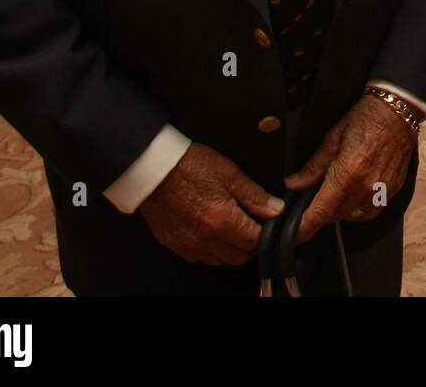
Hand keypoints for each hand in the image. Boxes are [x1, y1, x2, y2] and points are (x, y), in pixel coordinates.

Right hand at [138, 142, 284, 265]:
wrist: (151, 169)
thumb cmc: (188, 166)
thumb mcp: (229, 173)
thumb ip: (254, 195)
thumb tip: (274, 209)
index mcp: (222, 221)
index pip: (256, 242)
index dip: (266, 233)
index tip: (267, 223)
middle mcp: (205, 239)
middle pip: (240, 256)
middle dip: (251, 244)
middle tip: (251, 223)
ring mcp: (187, 244)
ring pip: (220, 260)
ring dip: (230, 248)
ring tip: (230, 225)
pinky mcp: (173, 243)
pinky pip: (199, 256)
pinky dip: (210, 248)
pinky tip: (210, 229)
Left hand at [284, 94, 416, 242]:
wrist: (398, 111)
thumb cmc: (365, 119)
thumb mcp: (333, 138)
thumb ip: (313, 166)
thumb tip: (293, 184)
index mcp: (347, 173)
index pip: (320, 211)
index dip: (304, 228)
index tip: (294, 235)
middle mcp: (366, 187)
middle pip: (334, 216)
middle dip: (321, 210)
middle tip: (317, 193)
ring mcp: (382, 191)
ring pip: (352, 216)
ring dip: (340, 209)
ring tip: (338, 189)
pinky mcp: (392, 190)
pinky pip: (370, 211)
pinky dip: (359, 208)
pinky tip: (355, 192)